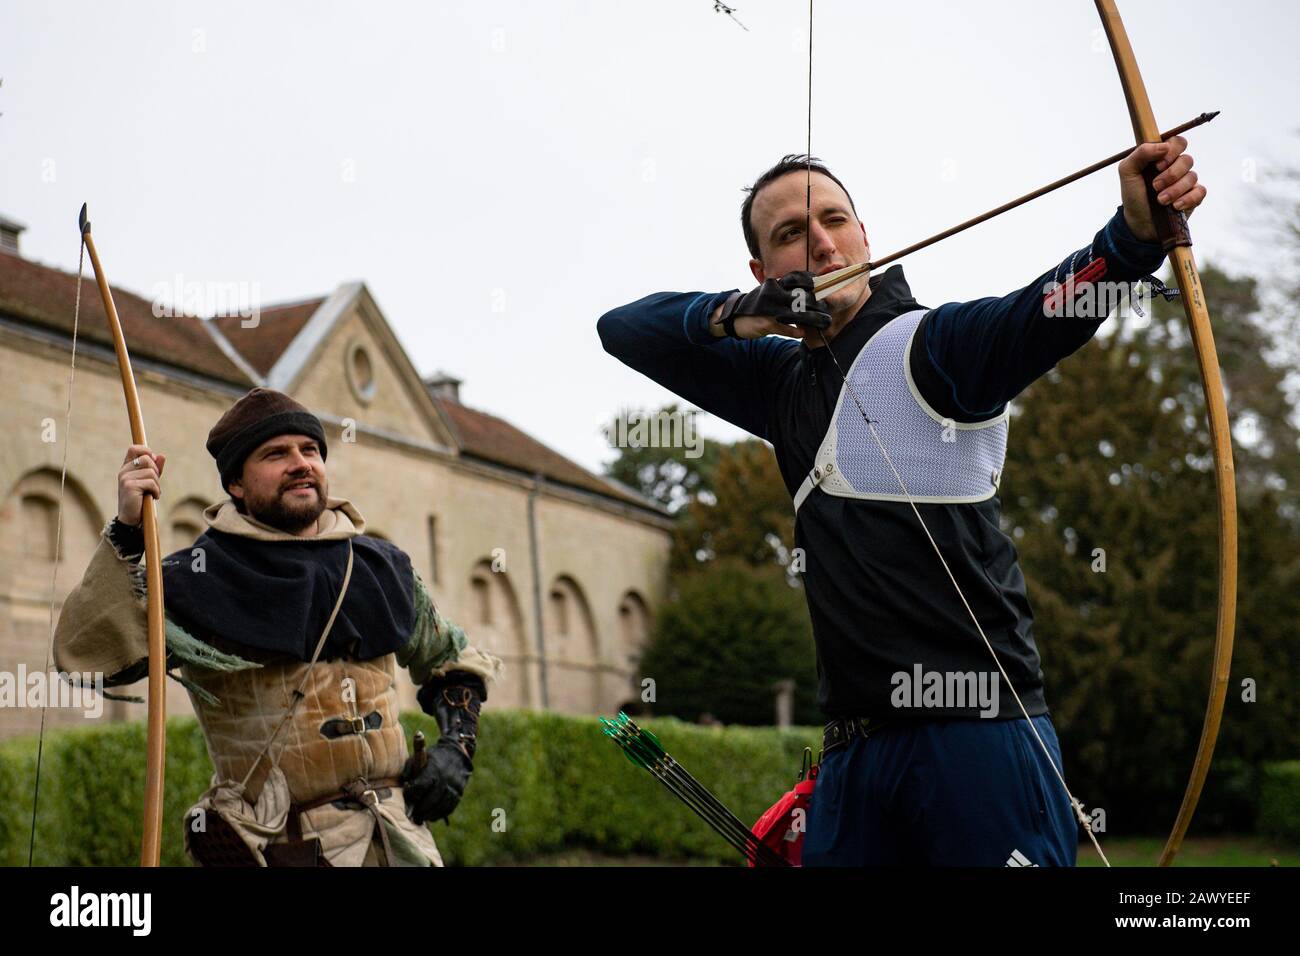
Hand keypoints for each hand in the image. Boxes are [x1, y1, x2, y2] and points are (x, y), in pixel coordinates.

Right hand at [116, 444, 165, 525]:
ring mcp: (125, 478)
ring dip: (156, 484)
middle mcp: (124, 471)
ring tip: (151, 493)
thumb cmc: (141, 500)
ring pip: (151, 472)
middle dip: (156, 472)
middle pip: (147, 459)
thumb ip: (155, 469)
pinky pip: (151, 483)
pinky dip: (156, 491)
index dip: (146, 451)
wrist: (131, 519)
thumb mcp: (149, 482)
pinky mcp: (129, 486)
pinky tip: (152, 497)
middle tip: (153, 484)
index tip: (153, 461)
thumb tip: (161, 456)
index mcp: (127, 468)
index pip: (134, 449)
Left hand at [403, 739, 470, 824]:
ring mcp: (455, 786)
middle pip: (433, 798)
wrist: (457, 754)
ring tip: (420, 819)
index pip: (422, 785)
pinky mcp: (460, 792)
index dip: (413, 793)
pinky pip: (450, 807)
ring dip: (430, 814)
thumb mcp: (420, 757)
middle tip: (412, 816)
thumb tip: (404, 783)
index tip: (407, 797)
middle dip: (421, 809)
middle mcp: (446, 777)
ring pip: (442, 804)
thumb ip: (410, 769)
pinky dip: (440, 814)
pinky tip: (432, 817)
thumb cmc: (433, 758)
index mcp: (434, 768)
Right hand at [710, 272, 830, 339]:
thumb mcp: (770, 293)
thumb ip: (786, 292)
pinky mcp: (766, 323)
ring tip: (823, 322)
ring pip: (796, 313)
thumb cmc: (757, 306)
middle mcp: (773, 293)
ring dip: (812, 319)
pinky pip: (785, 327)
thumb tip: (808, 294)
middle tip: (827, 309)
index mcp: (775, 284)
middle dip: (817, 303)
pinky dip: (795, 331)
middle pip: (801, 297)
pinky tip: (802, 333)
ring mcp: (770, 308)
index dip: (812, 282)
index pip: (797, 278)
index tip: (824, 286)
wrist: (734, 317)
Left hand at [1119, 136, 1205, 242]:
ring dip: (1174, 189)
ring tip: (1160, 200)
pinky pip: (1200, 191)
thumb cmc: (1133, 195)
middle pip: (1187, 159)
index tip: (1157, 166)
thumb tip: (1164, 146)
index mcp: (1162, 157)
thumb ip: (1140, 153)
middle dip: (1171, 174)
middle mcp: (1177, 167)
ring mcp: (1186, 181)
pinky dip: (1187, 198)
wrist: (1138, 222)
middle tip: (1155, 186)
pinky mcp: (1194, 196)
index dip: (1171, 151)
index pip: (1177, 142)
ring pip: (1192, 176)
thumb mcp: (1127, 172)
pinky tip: (1175, 206)